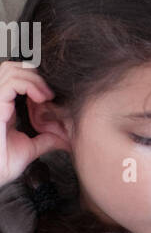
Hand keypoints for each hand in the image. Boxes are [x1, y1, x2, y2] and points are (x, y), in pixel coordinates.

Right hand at [0, 62, 71, 187]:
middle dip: (34, 74)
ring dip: (34, 78)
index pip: (14, 78)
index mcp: (2, 107)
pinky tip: (41, 98)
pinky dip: (30, 84)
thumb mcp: (29, 149)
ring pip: (11, 69)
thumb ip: (44, 140)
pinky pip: (12, 81)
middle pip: (11, 67)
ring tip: (46, 95)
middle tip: (49, 93)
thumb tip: (62, 138)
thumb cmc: (2, 165)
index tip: (50, 96)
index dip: (33, 79)